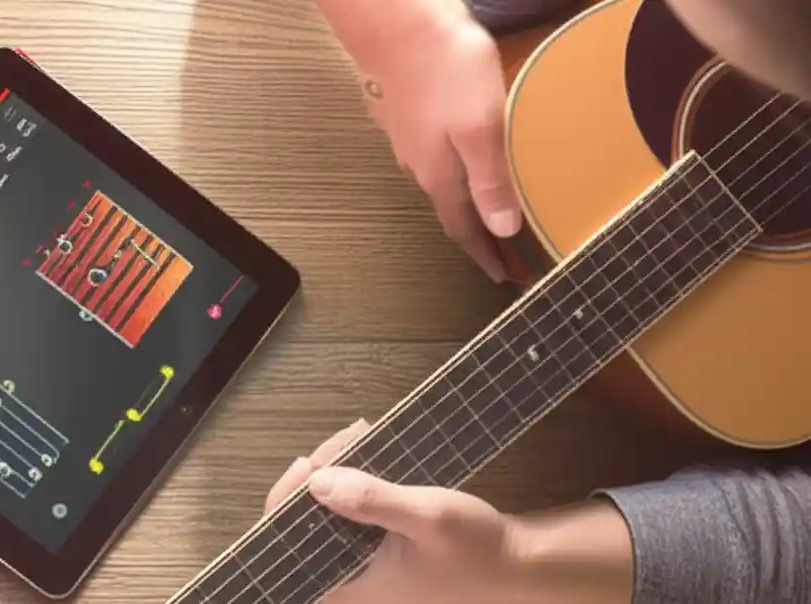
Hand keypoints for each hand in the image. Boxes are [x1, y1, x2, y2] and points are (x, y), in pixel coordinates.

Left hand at [265, 420, 527, 603]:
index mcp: (344, 588)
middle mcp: (346, 577)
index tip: (309, 462)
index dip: (288, 499)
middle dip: (322, 472)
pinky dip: (360, 476)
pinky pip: (355, 506)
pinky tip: (371, 447)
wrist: (524, 565)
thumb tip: (316, 482)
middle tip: (349, 437)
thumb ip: (370, 500)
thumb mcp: (426, 518)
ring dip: (342, 468)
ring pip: (330, 507)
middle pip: (306, 518)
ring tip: (362, 433)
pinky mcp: (380, 544)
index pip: (287, 544)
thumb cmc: (480, 552)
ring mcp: (363, 560)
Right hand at [319, 1, 518, 280]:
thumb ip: (491, 181)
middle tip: (503, 248)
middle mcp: (419, 166)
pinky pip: (431, 153)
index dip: (485, 255)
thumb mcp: (482, 129)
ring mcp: (407, 141)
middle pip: (452, 209)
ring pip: (441, 181)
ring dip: (465, 198)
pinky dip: (453, 166)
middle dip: (478, 231)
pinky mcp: (404, 115)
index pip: (465, 229)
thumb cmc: (446, 71)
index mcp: (440, 175)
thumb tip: (503, 228)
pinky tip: (461, 155)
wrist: (398, 26)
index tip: (502, 278)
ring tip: (487, 206)